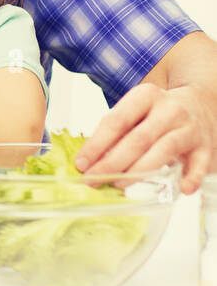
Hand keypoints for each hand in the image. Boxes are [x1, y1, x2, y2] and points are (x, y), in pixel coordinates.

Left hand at [75, 83, 214, 194]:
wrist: (201, 103)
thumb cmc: (158, 112)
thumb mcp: (135, 112)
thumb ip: (116, 133)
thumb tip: (88, 162)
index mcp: (145, 96)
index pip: (116, 121)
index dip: (96, 144)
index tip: (81, 164)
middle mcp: (169, 109)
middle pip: (138, 138)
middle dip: (112, 162)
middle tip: (94, 179)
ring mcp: (189, 127)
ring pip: (164, 150)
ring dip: (140, 170)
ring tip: (119, 185)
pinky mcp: (205, 146)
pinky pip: (200, 164)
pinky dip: (192, 177)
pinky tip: (182, 189)